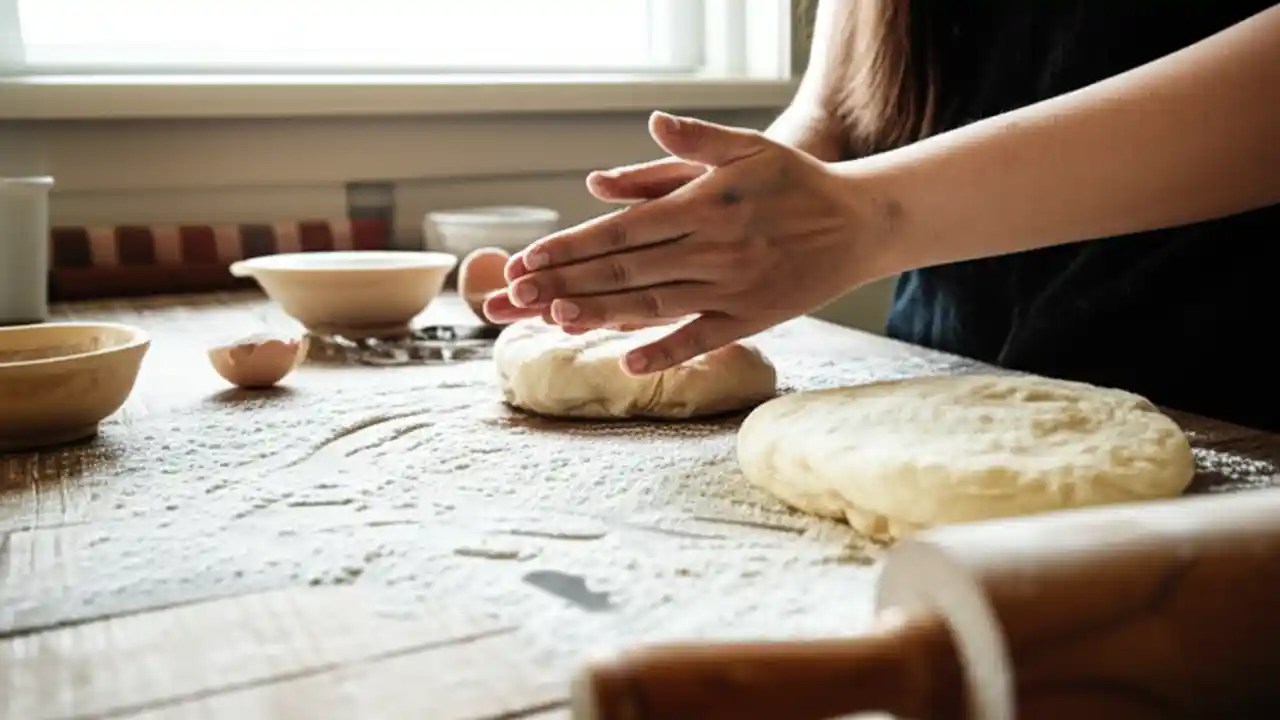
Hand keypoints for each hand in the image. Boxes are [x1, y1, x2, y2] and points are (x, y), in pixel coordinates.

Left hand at [484, 111, 893, 373]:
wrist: (857, 224)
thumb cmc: (794, 181)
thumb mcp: (748, 147)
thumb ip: (695, 142)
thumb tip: (651, 126)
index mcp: (705, 205)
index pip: (624, 229)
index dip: (574, 245)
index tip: (531, 257)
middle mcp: (712, 250)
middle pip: (625, 270)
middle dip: (566, 281)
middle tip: (517, 295)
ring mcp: (729, 289)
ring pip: (651, 305)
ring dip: (596, 313)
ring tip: (548, 321)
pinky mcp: (749, 319)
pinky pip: (699, 339)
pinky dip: (663, 351)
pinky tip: (626, 363)